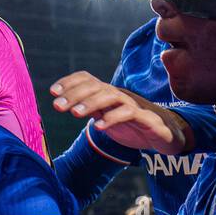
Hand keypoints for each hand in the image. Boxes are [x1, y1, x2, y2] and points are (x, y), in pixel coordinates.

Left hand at [51, 72, 183, 153]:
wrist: (163, 135)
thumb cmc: (131, 125)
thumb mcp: (106, 117)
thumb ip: (90, 110)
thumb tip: (66, 105)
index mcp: (107, 94)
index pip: (88, 79)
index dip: (70, 82)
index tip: (52, 92)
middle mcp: (119, 95)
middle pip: (96, 86)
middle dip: (75, 94)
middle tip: (57, 105)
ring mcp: (133, 104)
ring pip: (111, 96)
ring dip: (91, 103)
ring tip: (75, 114)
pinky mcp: (145, 117)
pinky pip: (129, 113)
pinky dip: (113, 118)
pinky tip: (99, 127)